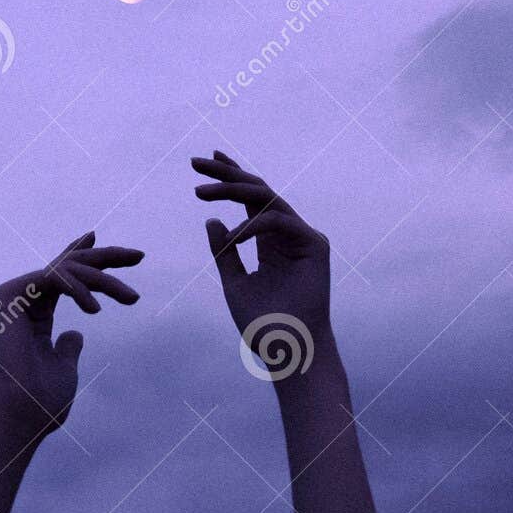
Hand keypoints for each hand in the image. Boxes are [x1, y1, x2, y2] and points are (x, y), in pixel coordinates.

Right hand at [0, 231, 142, 439]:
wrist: (16, 416)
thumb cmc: (38, 402)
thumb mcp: (63, 370)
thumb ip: (68, 350)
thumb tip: (76, 334)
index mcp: (34, 315)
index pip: (64, 276)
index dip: (86, 258)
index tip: (108, 245)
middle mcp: (24, 300)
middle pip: (70, 264)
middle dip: (106, 258)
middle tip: (140, 255)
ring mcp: (15, 295)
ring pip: (68, 269)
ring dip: (104, 281)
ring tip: (130, 298)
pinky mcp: (11, 294)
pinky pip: (54, 277)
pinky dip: (77, 289)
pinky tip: (94, 310)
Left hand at [191, 151, 331, 375]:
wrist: (287, 351)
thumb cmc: (262, 324)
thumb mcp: (233, 283)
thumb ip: (224, 252)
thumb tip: (211, 220)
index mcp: (270, 241)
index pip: (249, 200)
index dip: (229, 177)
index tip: (203, 162)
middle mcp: (287, 233)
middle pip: (257, 191)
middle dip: (227, 173)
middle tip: (197, 161)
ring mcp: (303, 237)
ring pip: (267, 198)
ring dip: (233, 190)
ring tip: (202, 193)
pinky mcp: (315, 245)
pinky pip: (279, 222)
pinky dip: (253, 227)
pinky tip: (233, 238)